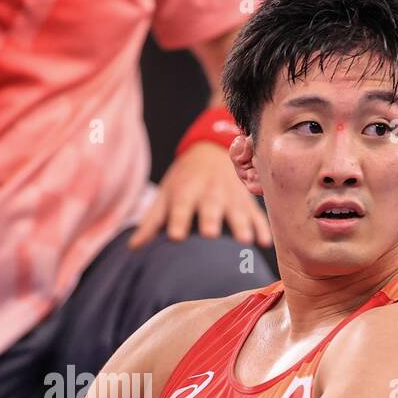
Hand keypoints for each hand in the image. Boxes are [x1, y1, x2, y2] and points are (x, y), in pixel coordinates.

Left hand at [128, 141, 271, 248]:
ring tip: (244, 241)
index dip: (178, 220)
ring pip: (237, 211)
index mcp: (186, 191)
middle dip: (211, 220)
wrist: (212, 150)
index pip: (181, 207)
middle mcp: (210, 192)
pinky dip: (262, 227)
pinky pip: (257, 214)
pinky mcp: (247, 200)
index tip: (176, 237)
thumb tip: (132, 247)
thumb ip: (151, 222)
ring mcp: (231, 196)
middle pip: (210, 208)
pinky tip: (265, 242)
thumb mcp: (165, 194)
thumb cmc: (183, 179)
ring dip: (241, 225)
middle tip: (210, 235)